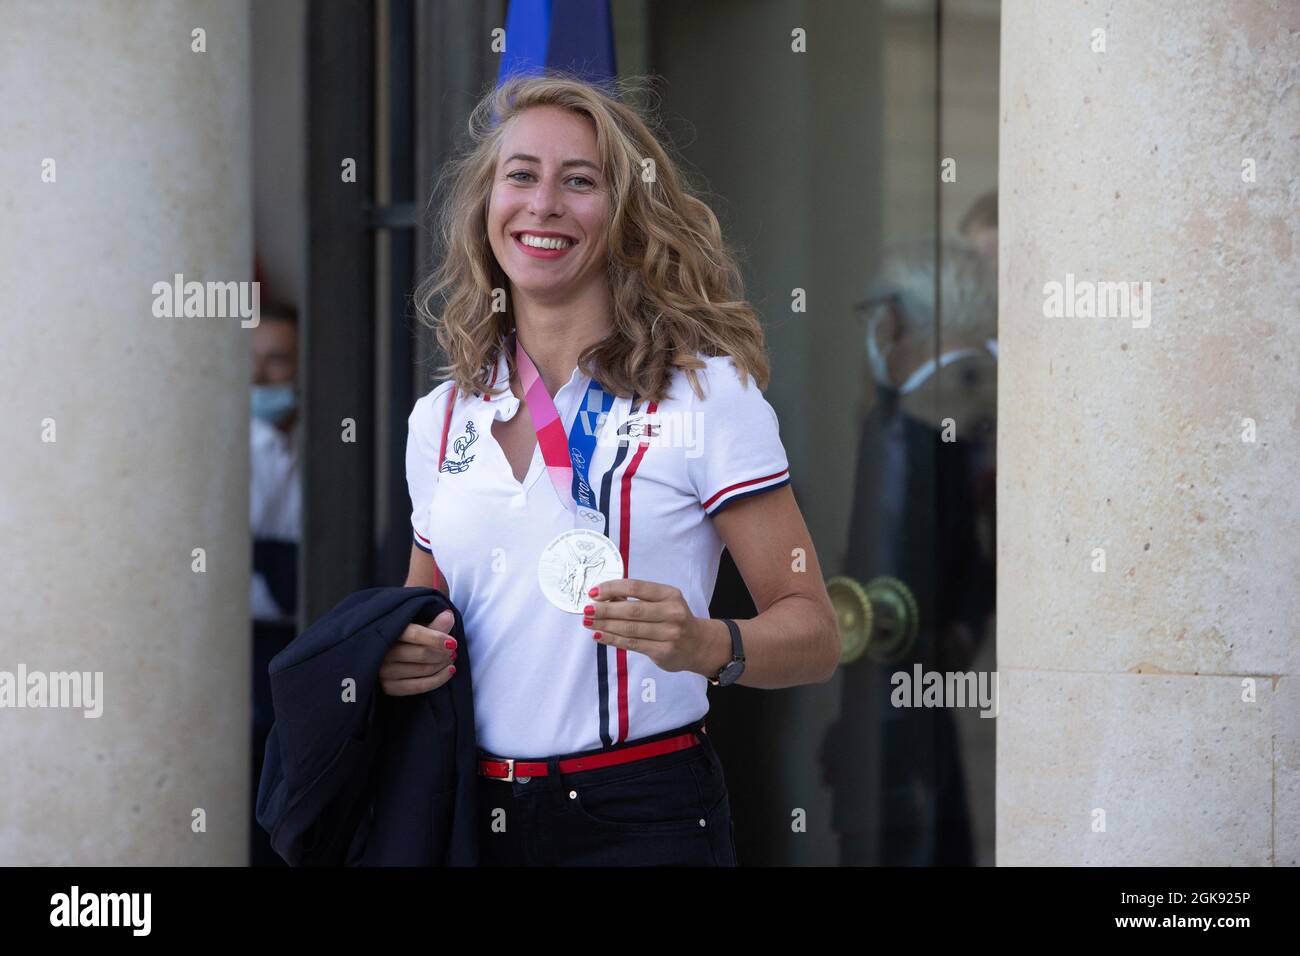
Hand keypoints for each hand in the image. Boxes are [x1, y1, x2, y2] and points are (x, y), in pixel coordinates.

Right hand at [379, 608, 456, 695]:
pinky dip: (439, 679)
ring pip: (422, 670)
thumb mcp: (418, 626)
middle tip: (452, 650)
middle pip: (421, 654)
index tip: (452, 642)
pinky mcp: (389, 687)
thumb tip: (448, 616)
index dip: (436, 638)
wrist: (388, 654)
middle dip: (442, 653)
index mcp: (388, 630)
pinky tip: (450, 671)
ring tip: (451, 657)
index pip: (414, 634)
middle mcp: (383, 652)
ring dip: (442, 664)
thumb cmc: (406, 637)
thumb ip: (434, 623)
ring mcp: (384, 671)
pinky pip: (419, 686)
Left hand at [582, 578, 709, 674]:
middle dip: (605, 610)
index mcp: (670, 595)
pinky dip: (612, 639)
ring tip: (587, 622)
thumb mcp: (663, 602)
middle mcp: (671, 613)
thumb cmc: (674, 619)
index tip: (594, 592)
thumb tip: (604, 597)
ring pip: (629, 629)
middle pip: (631, 610)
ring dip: (604, 625)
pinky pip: (632, 644)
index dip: (612, 588)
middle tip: (586, 609)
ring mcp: (669, 634)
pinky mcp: (663, 652)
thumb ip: (638, 599)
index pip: (636, 587)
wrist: (699, 644)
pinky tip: (599, 635)